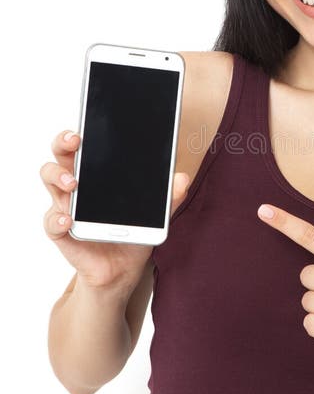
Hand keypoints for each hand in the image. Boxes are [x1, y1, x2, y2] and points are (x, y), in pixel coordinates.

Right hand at [40, 128, 190, 290]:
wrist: (124, 269)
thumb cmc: (133, 231)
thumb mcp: (156, 213)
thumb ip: (168, 196)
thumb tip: (183, 179)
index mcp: (96, 173)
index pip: (83, 145)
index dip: (80, 132)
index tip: (88, 124)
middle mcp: (76, 185)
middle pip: (60, 155)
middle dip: (64, 143)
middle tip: (77, 141)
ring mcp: (66, 206)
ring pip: (50, 180)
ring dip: (58, 176)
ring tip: (74, 182)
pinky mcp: (63, 232)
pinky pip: (51, 222)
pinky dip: (57, 219)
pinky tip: (68, 218)